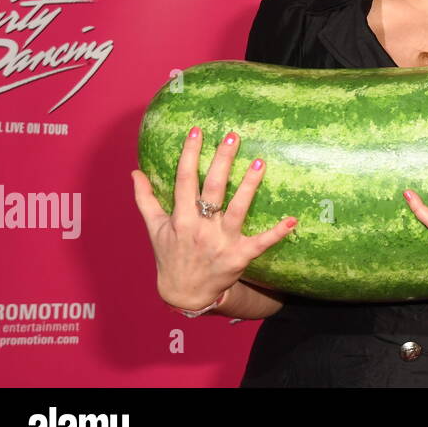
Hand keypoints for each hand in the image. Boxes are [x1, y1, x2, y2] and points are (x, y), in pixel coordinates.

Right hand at [131, 127, 296, 311]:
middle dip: (222, 162)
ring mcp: (221, 242)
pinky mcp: (239, 257)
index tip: (197, 131)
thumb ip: (145, 200)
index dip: (190, 155)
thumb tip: (135, 172)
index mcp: (180, 218)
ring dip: (249, 186)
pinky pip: (260, 243)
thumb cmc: (170, 256)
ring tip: (260, 162)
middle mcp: (200, 228)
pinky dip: (276, 234)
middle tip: (233, 137)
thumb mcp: (155, 229)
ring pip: (237, 209)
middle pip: (213, 189)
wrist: (184, 295)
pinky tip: (292, 220)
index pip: (184, 180)